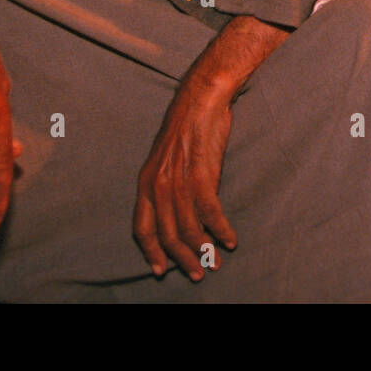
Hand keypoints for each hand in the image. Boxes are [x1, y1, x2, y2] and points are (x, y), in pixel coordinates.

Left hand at [133, 15, 288, 280]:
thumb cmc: (187, 127)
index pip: (141, 227)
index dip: (151, 251)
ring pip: (188, 225)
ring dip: (203, 248)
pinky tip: (230, 238)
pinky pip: (210, 210)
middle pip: (166, 233)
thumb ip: (166, 184)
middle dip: (181, 258)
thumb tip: (174, 212)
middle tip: (196, 273)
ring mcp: (178, 178)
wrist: (201, 97)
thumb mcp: (166, 158)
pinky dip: (220, 229)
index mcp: (145, 181)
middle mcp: (156, 182)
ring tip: (215, 261)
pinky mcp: (201, 171)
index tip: (159, 271)